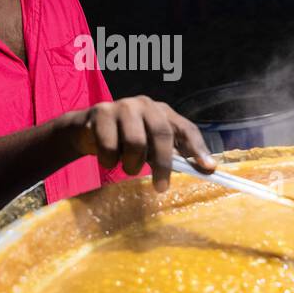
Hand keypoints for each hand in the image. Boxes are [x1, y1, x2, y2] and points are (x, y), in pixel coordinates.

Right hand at [66, 96, 215, 191]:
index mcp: (162, 111)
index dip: (198, 148)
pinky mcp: (101, 113)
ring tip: (127, 167)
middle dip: (163, 165)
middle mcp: (146, 104)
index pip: (186, 128)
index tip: (209, 168)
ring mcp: (123, 106)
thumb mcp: (148, 146)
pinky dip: (110, 161)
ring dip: (131, 164)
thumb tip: (203, 170)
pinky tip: (107, 159)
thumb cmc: (123, 140)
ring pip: (136, 142)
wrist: (85, 130)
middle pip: (162, 134)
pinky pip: (110, 146)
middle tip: (161, 188)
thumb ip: (169, 154)